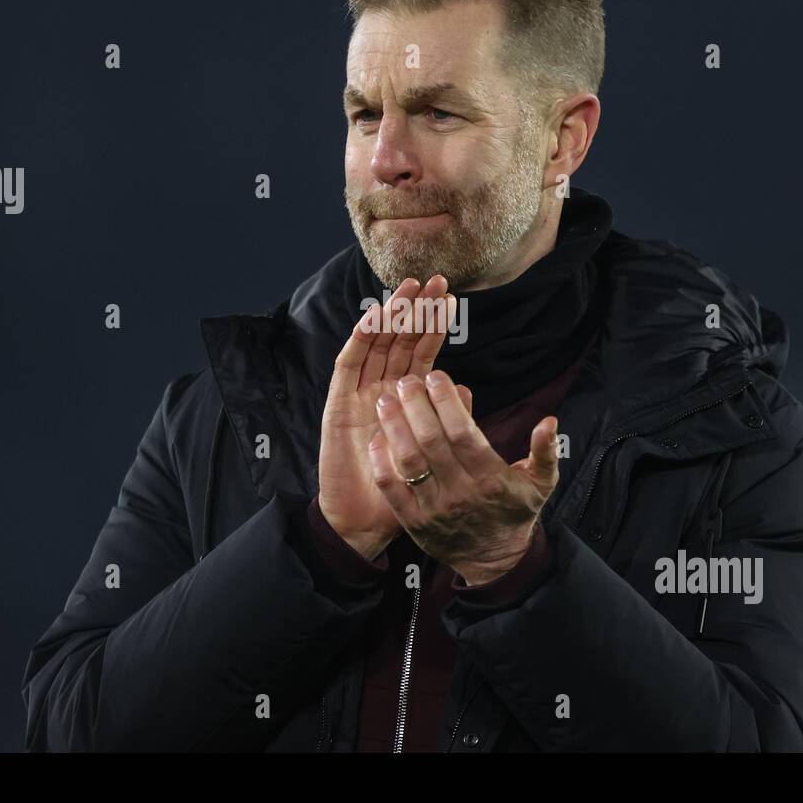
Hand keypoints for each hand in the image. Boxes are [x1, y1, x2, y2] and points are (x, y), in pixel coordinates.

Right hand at [317, 277, 468, 559]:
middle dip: (416, 309)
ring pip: (375, 345)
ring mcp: (359, 393)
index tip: (451, 299)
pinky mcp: (338, 403)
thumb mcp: (436, 452)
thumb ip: (449, 420)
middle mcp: (382, 389)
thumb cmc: (404, 489)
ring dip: (391, 315)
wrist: (365, 521)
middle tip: (434, 281)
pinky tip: (376, 318)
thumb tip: (463, 385)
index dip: (435, 325)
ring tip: (408, 290)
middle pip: (399, 340)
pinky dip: (361, 339)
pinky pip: (349, 364)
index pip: (421, 352)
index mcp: (406, 398)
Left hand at [366, 369, 561, 584]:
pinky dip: (381, 462)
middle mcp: (460, 492)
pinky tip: (377, 438)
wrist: (494, 561)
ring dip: (394, 427)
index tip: (435, 376)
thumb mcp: (541, 483)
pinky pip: (392, 488)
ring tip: (385, 400)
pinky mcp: (413, 522)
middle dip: (415, 406)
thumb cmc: (515, 513)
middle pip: (432, 441)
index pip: (463, 432)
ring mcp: (434, 509)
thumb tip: (549, 421)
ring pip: (409, 461)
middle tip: (406, 381)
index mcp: (490, 478)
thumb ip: (546, 451)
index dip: (446, 401)